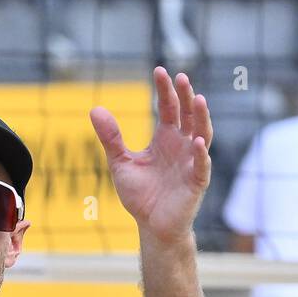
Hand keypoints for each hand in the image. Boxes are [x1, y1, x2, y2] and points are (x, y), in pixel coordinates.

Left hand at [89, 66, 212, 244]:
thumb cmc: (140, 195)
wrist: (151, 226)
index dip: (165, 90)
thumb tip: (95, 109)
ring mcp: (191, 162)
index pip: (169, 108)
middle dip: (185, 96)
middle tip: (180, 77)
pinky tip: (198, 141)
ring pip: (202, 134)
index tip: (159, 70)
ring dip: (200, 117)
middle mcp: (182, 146)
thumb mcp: (121, 162)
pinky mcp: (197, 182)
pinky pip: (201, 165)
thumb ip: (111, 137)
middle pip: (187, 115)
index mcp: (165, 138)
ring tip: (198, 99)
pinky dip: (201, 154)